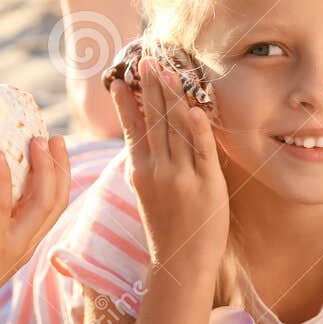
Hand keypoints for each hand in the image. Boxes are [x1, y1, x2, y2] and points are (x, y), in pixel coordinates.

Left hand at [0, 135, 70, 320]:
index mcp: (26, 236)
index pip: (55, 202)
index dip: (61, 172)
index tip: (55, 144)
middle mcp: (27, 240)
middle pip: (58, 199)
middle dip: (59, 164)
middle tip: (50, 137)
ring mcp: (13, 245)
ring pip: (43, 202)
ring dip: (41, 168)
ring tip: (34, 141)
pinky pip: (2, 208)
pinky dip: (2, 181)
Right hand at [111, 60, 227, 273]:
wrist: (181, 263)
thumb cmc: (167, 228)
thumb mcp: (147, 193)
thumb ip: (147, 164)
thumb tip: (143, 137)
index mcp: (141, 171)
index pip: (132, 129)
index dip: (125, 103)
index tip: (116, 80)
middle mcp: (157, 170)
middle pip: (153, 121)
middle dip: (149, 88)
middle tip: (145, 60)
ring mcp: (181, 177)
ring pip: (175, 129)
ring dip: (170, 97)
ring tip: (166, 70)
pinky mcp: (206, 184)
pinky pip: (202, 151)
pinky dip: (197, 129)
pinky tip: (193, 108)